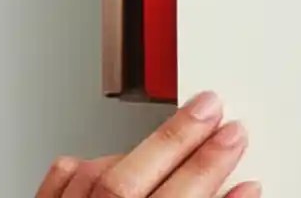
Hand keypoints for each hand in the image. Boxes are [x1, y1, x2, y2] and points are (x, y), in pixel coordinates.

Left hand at [35, 91, 259, 197]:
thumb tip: (243, 190)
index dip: (207, 166)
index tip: (235, 136)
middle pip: (129, 180)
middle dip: (178, 139)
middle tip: (215, 109)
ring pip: (93, 176)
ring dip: (140, 148)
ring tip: (180, 126)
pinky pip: (56, 185)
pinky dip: (83, 167)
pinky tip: (104, 156)